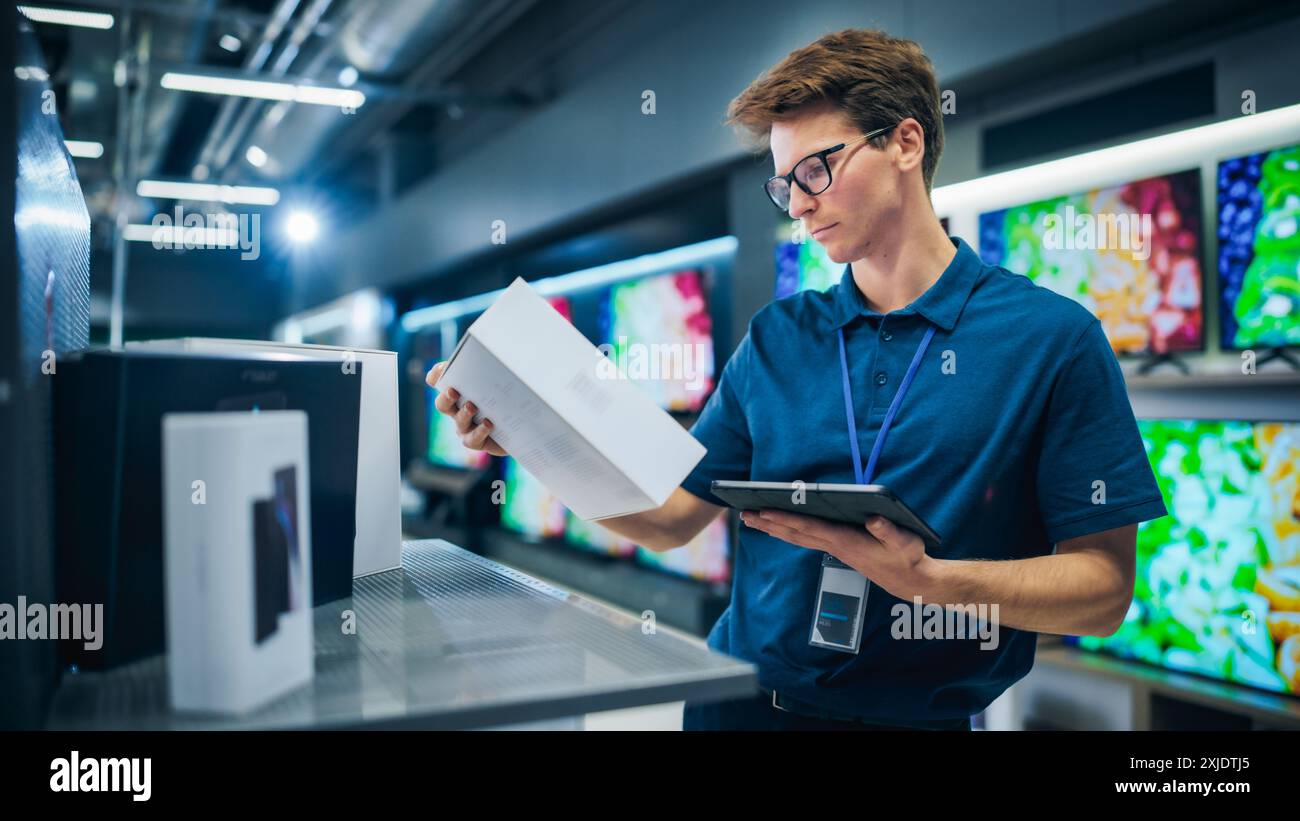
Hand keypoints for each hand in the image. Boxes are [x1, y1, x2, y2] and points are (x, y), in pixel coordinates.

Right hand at [425, 361, 507, 457]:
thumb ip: (495, 370)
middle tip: (453, 391)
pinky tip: (488, 424)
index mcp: (460, 390)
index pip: (440, 381)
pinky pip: (473, 438)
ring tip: (472, 407)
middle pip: (442, 403)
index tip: (441, 369)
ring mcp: (465, 426)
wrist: (520, 425)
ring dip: (464, 413)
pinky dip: (479, 431)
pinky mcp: (477, 441)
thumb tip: (500, 354)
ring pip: (459, 420)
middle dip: (446, 397)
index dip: (436, 375)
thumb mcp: (502, 380)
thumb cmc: (508, 398)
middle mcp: (457, 408)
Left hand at [740, 509, 932, 597]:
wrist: (910, 581)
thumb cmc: (907, 557)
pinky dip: (789, 531)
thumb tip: (873, 518)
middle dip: (768, 523)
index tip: (764, 511)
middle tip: (744, 515)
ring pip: (797, 537)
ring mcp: (834, 548)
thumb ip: (888, 530)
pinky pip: (806, 538)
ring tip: (753, 520)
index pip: (808, 527)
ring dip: (774, 528)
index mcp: (845, 540)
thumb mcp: (904, 541)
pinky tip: (780, 528)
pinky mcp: (838, 549)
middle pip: (794, 533)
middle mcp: (834, 545)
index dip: (785, 519)